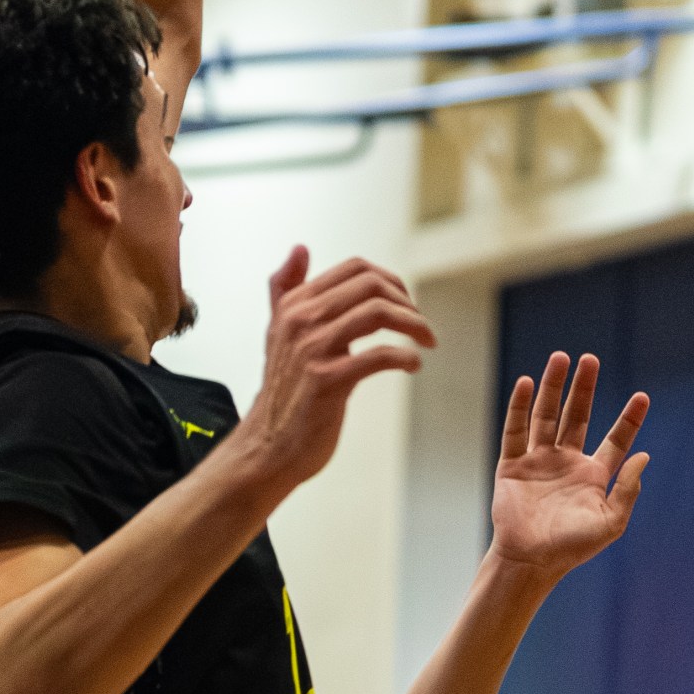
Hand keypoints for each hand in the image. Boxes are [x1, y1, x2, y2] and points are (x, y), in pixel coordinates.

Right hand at [240, 247, 436, 492]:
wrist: (268, 445)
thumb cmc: (284, 390)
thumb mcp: (279, 332)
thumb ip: (286, 289)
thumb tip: (299, 248)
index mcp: (294, 304)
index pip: (354, 269)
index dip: (390, 281)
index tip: (405, 302)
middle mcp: (300, 321)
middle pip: (370, 286)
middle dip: (406, 302)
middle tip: (420, 324)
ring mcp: (312, 350)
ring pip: (377, 313)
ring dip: (414, 324)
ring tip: (425, 340)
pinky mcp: (327, 381)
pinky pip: (379, 356)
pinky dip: (406, 357)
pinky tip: (412, 364)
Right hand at [490, 353, 648, 581]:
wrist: (530, 561)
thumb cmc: (572, 548)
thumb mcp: (610, 522)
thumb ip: (626, 490)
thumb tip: (644, 456)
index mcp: (593, 475)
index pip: (615, 439)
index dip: (629, 419)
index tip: (643, 397)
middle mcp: (566, 461)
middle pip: (578, 415)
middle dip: (584, 388)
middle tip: (590, 359)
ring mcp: (538, 461)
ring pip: (547, 415)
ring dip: (553, 387)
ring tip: (560, 358)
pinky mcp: (512, 465)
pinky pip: (516, 430)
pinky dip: (520, 406)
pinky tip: (528, 383)